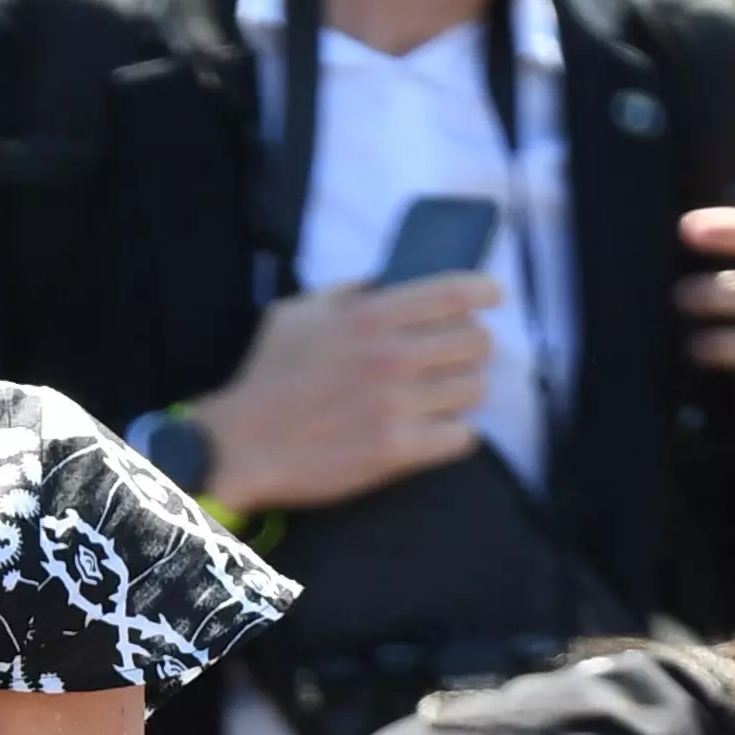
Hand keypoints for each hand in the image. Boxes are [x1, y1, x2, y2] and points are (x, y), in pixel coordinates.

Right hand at [191, 275, 499, 516]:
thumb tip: (392, 282)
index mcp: (371, 316)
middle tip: (458, 357)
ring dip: (464, 391)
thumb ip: (350, 292)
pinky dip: (456, 434)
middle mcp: (391, 357)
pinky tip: (438, 431)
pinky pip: (460, 438)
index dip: (485, 292)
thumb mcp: (299, 312)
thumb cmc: (268, 377)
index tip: (493, 297)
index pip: (455, 293)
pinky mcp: (395, 452)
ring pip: (473, 390)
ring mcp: (396, 407)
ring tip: (444, 396)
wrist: (241, 446)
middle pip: (475, 342)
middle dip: (473, 347)